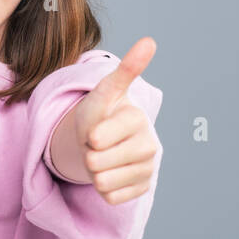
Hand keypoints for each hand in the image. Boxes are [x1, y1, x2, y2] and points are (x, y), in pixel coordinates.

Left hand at [70, 37, 157, 204]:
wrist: (103, 140)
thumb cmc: (100, 113)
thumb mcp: (103, 92)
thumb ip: (125, 70)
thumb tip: (149, 41)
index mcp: (137, 119)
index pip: (96, 140)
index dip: (88, 137)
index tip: (94, 130)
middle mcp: (149, 145)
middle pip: (96, 164)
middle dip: (88, 155)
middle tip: (97, 145)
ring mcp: (148, 170)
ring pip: (103, 183)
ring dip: (95, 173)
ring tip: (103, 157)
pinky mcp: (142, 190)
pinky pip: (110, 197)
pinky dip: (103, 189)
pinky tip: (111, 172)